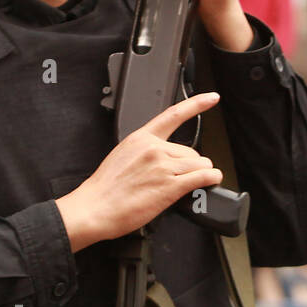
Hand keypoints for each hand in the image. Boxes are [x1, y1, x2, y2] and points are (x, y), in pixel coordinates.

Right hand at [55, 91, 224, 250]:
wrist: (95, 208)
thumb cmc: (105, 188)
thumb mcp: (122, 157)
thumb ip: (145, 152)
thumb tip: (165, 159)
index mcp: (140, 139)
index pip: (173, 115)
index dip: (197, 104)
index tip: (211, 98)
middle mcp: (154, 149)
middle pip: (192, 151)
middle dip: (191, 164)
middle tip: (177, 177)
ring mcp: (163, 167)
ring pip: (201, 164)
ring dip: (201, 173)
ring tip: (190, 183)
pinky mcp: (170, 186)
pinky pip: (203, 177)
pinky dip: (212, 178)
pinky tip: (210, 180)